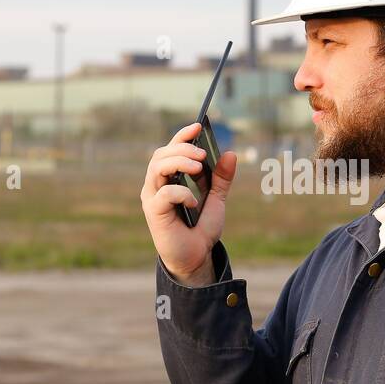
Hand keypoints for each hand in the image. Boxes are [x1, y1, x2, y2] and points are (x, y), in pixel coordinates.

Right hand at [140, 121, 237, 282]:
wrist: (196, 257)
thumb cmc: (201, 227)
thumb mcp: (217, 199)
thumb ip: (221, 178)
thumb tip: (231, 153)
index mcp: (170, 178)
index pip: (170, 149)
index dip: (181, 136)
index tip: (198, 126)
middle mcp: (157, 185)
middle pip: (161, 155)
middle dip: (182, 148)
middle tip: (203, 155)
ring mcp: (153, 198)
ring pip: (157, 168)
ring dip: (179, 162)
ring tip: (199, 168)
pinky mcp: (154, 212)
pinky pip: (164, 194)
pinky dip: (181, 193)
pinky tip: (194, 202)